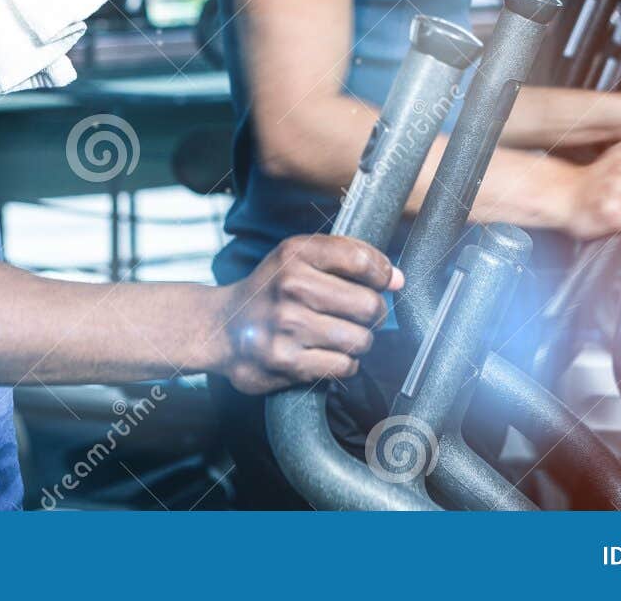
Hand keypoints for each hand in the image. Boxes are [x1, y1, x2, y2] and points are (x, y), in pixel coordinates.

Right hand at [217, 234, 401, 395]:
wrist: (223, 329)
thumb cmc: (271, 291)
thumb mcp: (297, 258)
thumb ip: (348, 258)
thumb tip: (397, 279)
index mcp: (295, 253)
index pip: (362, 260)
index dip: (383, 274)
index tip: (382, 281)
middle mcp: (291, 286)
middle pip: (370, 305)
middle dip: (373, 313)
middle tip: (358, 314)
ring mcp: (288, 326)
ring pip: (361, 340)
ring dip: (358, 341)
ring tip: (339, 335)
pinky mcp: (287, 362)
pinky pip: (344, 366)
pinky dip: (344, 363)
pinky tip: (326, 353)